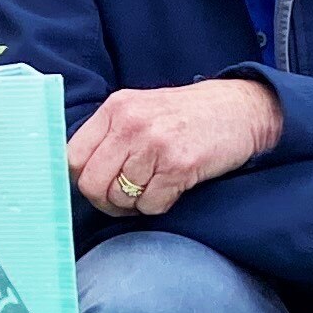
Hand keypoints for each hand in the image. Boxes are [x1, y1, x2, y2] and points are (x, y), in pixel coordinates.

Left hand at [65, 79, 281, 217]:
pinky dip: (159, 204)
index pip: (73, 156)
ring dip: (135, 204)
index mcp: (116, 108)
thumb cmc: (186, 116)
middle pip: (92, 183)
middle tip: (123, 199)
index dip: (80, 179)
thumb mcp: (140, 110)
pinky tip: (172, 187)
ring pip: (121, 198)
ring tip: (154, 186)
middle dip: (105, 200)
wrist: (240, 109)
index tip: (96, 186)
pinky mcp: (179, 165)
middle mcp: (131, 124)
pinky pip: (151, 205)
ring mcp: (155, 144)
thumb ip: (109, 135)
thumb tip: (77, 175)